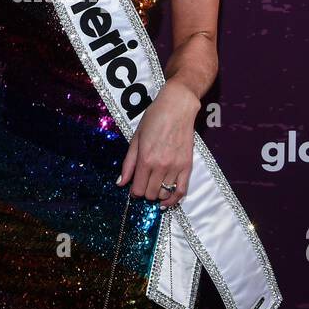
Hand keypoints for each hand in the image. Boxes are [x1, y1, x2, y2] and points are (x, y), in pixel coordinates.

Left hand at [116, 81, 199, 209]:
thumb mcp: (135, 139)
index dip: (133, 191)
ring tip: (154, 186)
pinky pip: (181, 191)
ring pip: (164, 194)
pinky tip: (167, 202)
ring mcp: (175, 167)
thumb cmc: (154, 118)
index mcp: (145, 159)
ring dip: (157, 193)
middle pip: (150, 194)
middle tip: (144, 184)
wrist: (177, 107)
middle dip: (144, 192)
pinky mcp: (187, 166)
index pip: (137, 190)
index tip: (133, 187)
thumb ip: (128, 163)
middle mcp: (160, 166)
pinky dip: (173, 200)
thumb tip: (121, 183)